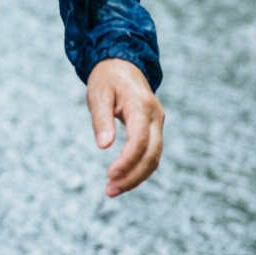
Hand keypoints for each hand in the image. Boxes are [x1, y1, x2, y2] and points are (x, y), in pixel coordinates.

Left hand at [86, 58, 164, 197]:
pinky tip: (123, 178)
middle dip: (133, 176)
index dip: (127, 160)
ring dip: (136, 177)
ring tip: (112, 189)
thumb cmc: (106, 78)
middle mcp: (155, 116)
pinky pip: (152, 153)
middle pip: (152, 154)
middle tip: (109, 190)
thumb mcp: (97, 94)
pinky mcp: (154, 128)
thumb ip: (101, 119)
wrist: (122, 63)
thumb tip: (103, 146)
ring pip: (155, 158)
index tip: (110, 174)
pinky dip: (139, 168)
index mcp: (141, 105)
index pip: (140, 139)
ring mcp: (158, 122)